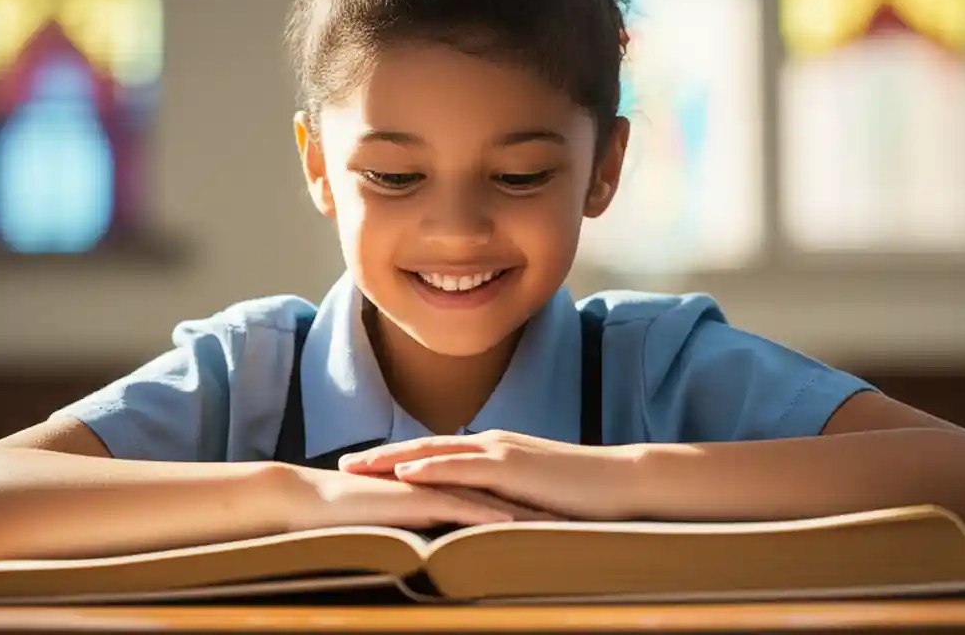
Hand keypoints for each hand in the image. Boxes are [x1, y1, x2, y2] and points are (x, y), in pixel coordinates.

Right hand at [277, 464, 559, 531]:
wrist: (312, 500)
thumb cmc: (351, 511)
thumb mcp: (402, 516)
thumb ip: (427, 517)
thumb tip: (450, 536)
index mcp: (442, 483)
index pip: (494, 488)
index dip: (528, 496)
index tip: (562, 505)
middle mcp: (442, 480)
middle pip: (501, 488)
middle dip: (538, 499)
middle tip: (577, 508)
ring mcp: (430, 487)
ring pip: (487, 496)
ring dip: (524, 508)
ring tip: (560, 519)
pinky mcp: (416, 500)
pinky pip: (456, 507)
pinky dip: (486, 515)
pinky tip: (513, 524)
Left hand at [338, 430, 640, 520]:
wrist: (621, 481)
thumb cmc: (583, 494)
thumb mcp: (534, 497)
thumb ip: (506, 500)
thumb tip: (484, 520)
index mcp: (494, 452)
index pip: (437, 454)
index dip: (399, 460)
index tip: (365, 468)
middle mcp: (490, 444)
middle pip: (424, 448)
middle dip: (381, 455)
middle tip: (343, 465)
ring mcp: (500, 451)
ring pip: (435, 452)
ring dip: (393, 457)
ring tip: (357, 466)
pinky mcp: (513, 466)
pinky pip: (464, 465)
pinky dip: (431, 467)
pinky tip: (404, 472)